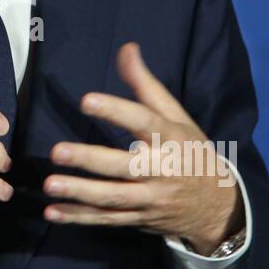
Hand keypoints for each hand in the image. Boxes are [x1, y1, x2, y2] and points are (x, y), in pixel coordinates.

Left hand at [42, 42, 244, 254]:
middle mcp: (162, 171)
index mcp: (172, 140)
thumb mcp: (178, 118)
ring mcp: (150, 199)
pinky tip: (52, 212)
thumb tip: (127, 48)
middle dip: (91, 160)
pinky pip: (106, 219)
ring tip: (50, 185)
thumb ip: (147, 86)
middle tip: (57, 151)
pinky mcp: (138, 219)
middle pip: (124, 166)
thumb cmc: (192, 152)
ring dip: (80, 193)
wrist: (217, 207)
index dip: (116, 111)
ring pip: (113, 198)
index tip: (87, 100)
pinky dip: (79, 218)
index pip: (144, 122)